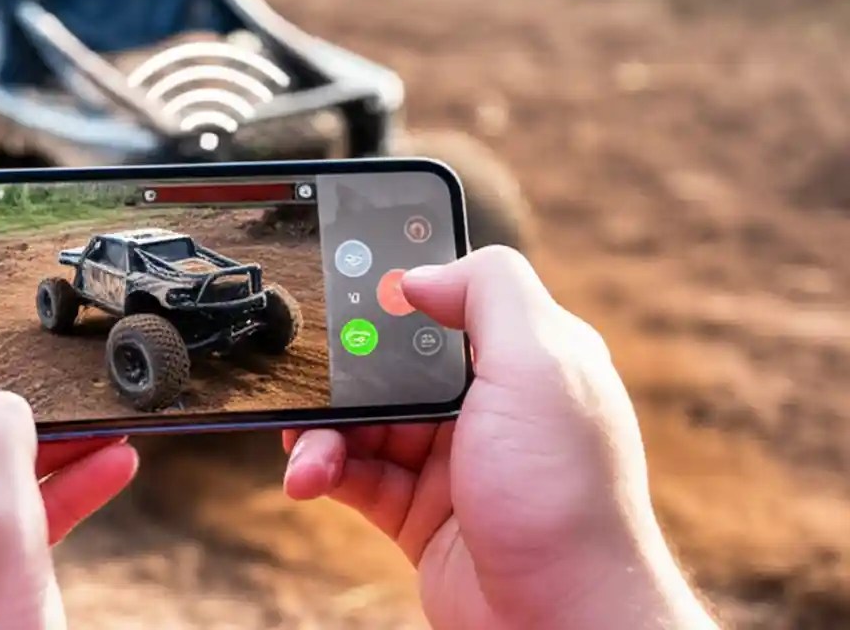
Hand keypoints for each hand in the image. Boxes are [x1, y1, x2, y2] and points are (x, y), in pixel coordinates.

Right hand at [283, 247, 716, 629]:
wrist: (562, 621)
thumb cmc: (564, 494)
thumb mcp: (541, 365)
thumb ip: (488, 292)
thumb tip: (418, 273)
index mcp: (524, 357)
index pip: (450, 301)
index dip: (395, 290)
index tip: (340, 278)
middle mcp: (488, 403)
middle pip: (391, 362)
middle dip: (341, 369)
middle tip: (304, 374)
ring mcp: (451, 459)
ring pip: (363, 420)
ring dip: (323, 429)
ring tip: (304, 449)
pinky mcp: (418, 511)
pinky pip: (354, 473)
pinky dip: (324, 470)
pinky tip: (307, 478)